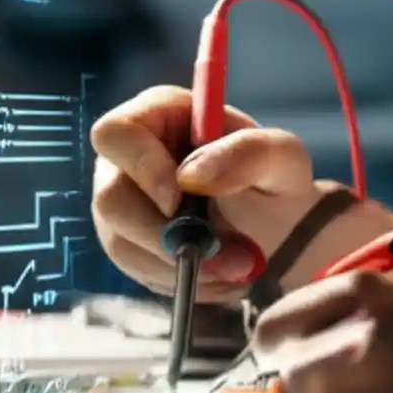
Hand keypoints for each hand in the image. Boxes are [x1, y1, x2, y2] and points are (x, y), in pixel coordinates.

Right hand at [89, 85, 392, 302]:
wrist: (278, 233)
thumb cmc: (276, 183)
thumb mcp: (283, 158)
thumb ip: (247, 153)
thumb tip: (191, 175)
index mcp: (158, 115)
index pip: (116, 134)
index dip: (141, 167)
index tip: (179, 199)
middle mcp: (127, 157)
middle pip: (110, 197)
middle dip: (163, 234)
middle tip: (215, 251)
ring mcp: (122, 202)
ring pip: (120, 240)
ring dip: (177, 261)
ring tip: (231, 265)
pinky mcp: (127, 242)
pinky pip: (135, 268)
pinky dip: (177, 277)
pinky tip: (213, 271)